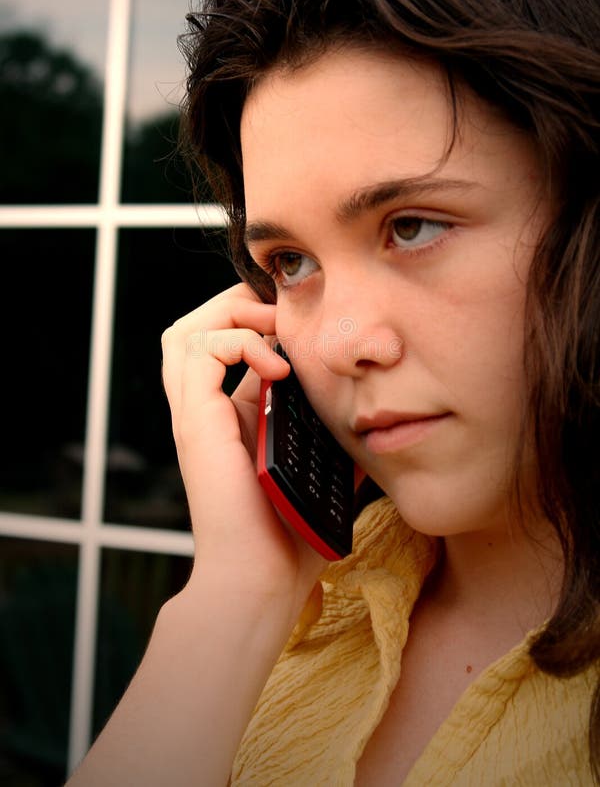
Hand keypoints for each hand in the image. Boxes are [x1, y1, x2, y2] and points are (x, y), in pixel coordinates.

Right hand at [161, 282, 326, 623]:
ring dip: (230, 316)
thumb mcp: (322, 467)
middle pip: (194, 328)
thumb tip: (376, 413)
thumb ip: (336, 434)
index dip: (256, 320)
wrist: (261, 578)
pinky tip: (280, 368)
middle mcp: (206, 410)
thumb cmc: (291, 534)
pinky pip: (199, 352)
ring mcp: (195, 414)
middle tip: (280, 314)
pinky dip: (239, 343)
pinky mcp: (195, 421)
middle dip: (235, 305)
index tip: (302, 320)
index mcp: (231, 415)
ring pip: (184, 332)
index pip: (225, 344)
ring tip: (274, 328)